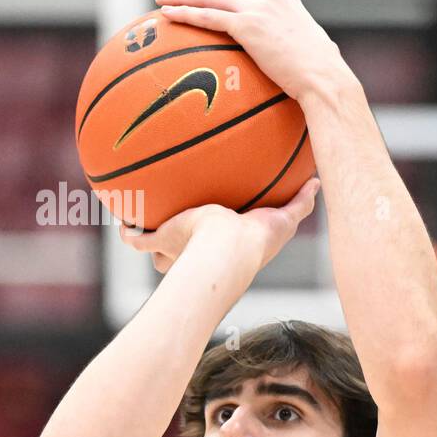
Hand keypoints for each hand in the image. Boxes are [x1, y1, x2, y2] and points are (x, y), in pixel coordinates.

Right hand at [120, 178, 319, 274]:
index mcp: (225, 248)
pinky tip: (120, 219)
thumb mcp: (283, 219)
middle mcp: (202, 255)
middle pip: (188, 255)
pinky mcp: (160, 242)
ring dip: (154, 240)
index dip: (218, 238)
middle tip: (183, 229)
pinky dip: (127, 232)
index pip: (219, 244)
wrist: (226, 250)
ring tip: (146, 224)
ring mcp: (177, 251)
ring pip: (161, 251)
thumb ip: (299, 202)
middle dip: (184, 246)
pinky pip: (135, 239)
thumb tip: (317, 181)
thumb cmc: (256, 240)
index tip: (218, 229)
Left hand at [155, 0, 358, 105]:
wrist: (327, 82)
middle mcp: (271, 0)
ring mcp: (259, 10)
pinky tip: (168, 15)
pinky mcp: (248, 26)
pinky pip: (208, 15)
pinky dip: (185, 13)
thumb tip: (299, 69)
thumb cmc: (325, 80)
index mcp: (287, 3)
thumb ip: (300, 52)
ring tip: (163, 1)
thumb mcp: (315, 57)